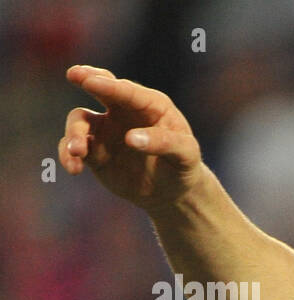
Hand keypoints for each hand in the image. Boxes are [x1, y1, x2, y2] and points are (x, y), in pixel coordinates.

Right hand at [58, 65, 203, 213]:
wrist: (172, 192)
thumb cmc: (183, 167)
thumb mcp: (186, 155)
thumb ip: (164, 143)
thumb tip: (131, 138)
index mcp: (150, 105)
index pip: (128, 91)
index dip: (109, 85)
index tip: (90, 81)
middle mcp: (123, 111)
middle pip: (100, 88)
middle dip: (86, 78)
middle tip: (73, 75)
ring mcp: (105, 130)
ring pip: (79, 120)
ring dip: (74, 133)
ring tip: (78, 152)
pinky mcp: (93, 151)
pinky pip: (73, 148)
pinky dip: (68, 155)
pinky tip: (74, 168)